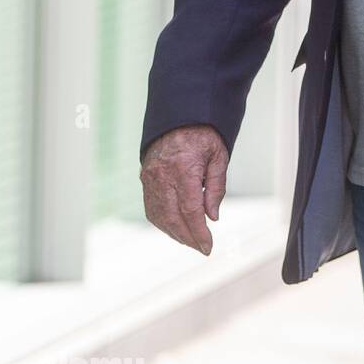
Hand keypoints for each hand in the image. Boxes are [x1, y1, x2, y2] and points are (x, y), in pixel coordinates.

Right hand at [141, 124, 229, 255]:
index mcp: (183, 168)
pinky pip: (151, 208)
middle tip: (202, 248)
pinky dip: (163, 222)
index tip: (208, 246)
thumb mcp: (218, 156)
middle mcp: (162, 175)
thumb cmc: (203, 134)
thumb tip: (212, 217)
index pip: (190, 210)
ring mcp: (150, 178)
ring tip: (192, 241)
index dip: (199, 232)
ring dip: (175, 233)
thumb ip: (216, 187)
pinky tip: (176, 228)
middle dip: (188, 237)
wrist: (179, 115)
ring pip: (160, 216)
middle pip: (173, 218)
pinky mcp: (145, 179)